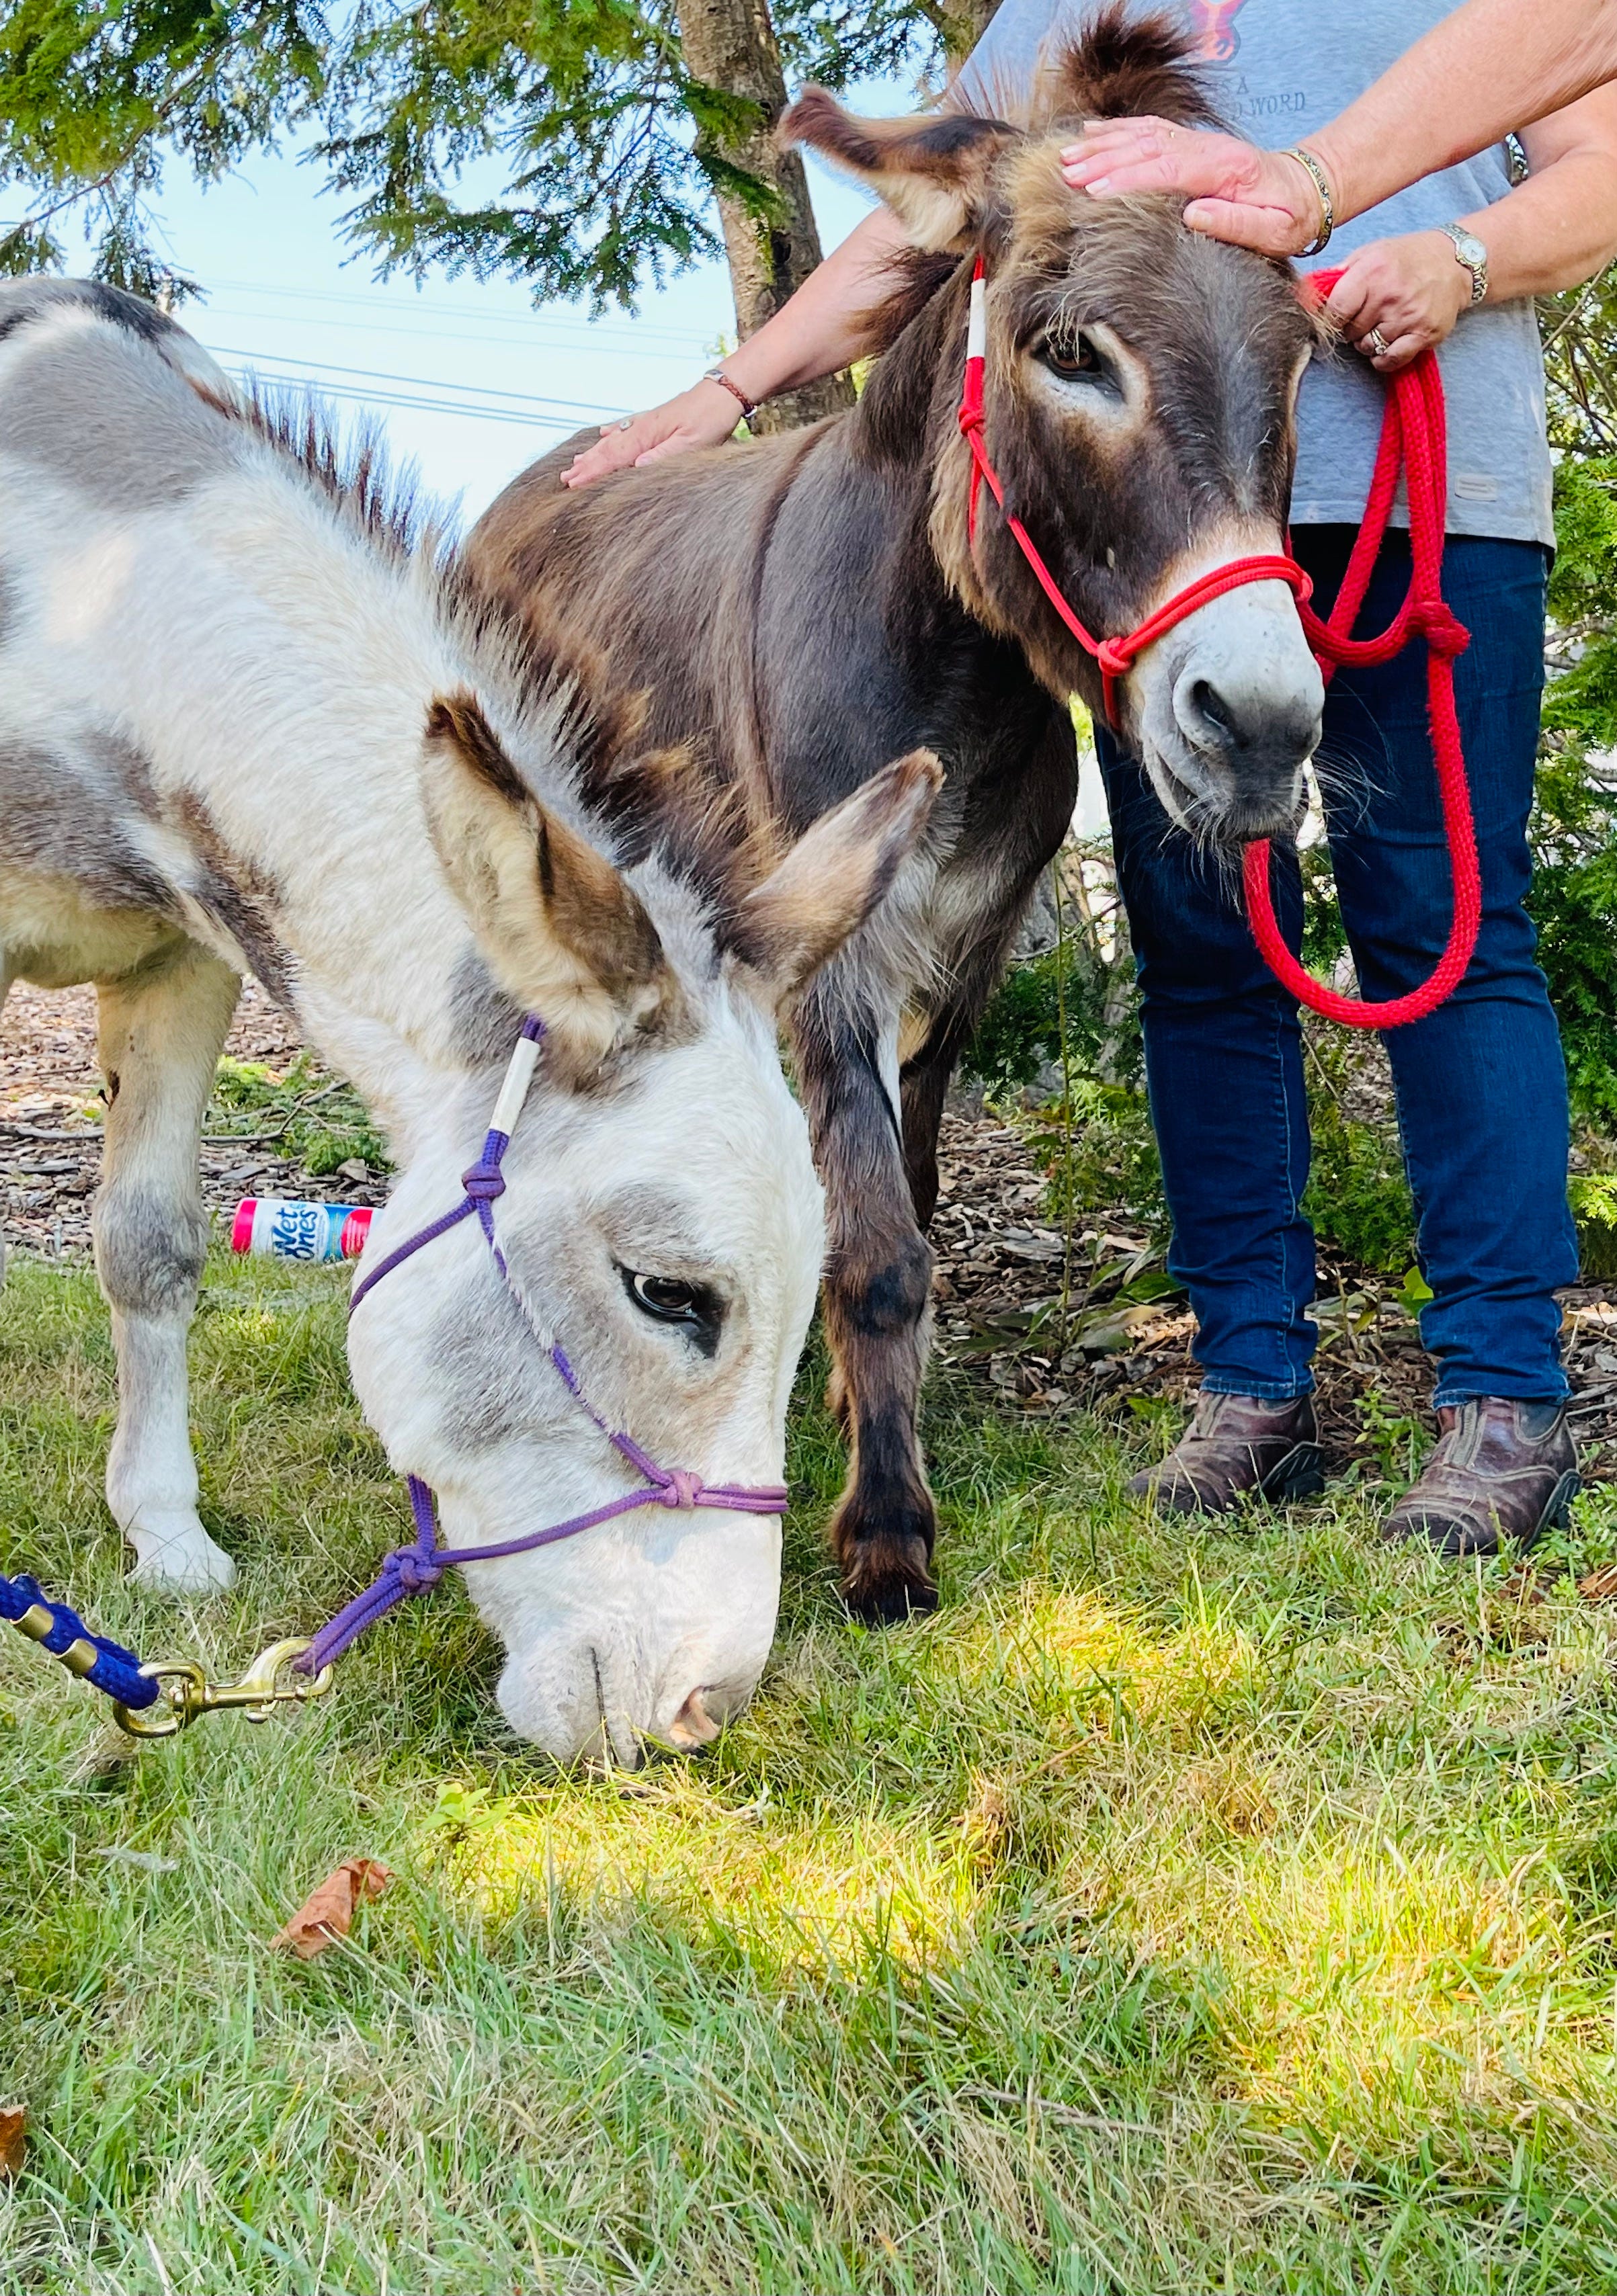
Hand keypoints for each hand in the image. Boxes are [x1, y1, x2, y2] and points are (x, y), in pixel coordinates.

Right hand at [561, 378, 744, 488]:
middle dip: (586, 466)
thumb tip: (637, 466)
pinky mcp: (655, 420)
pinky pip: (626, 429)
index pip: (613, 457)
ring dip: (594, 453)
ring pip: (613, 440)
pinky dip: (611, 435)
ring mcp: (646, 422)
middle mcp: (641, 428)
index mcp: (646, 435)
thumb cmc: (711, 420)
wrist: (723, 392)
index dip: (592, 472)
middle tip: (565, 480)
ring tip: (576, 464)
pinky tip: (604, 434)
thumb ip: (663, 456)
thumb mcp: (691, 444)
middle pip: (607, 449)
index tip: (573, 485)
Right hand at [1059, 116, 1321, 255]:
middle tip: (1068, 176)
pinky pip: (1149, 130)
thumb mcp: (1276, 230)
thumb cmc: (1290, 217)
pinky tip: (1091, 134)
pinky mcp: (1190, 144)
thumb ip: (1237, 223)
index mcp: (1225, 169)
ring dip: (1103, 146)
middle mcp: (1207, 148)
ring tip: (1067, 158)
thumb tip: (1194, 214)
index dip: (1129, 180)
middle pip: (1147, 148)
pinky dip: (1117, 131)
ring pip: (1143, 136)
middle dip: (1104, 161)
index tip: (1095, 192)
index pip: (1167, 171)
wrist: (1308, 189)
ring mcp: (1197, 142)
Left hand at [1322, 231, 1472, 371]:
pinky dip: (1383, 358)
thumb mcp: (1371, 253)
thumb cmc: (1406, 258)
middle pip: (1350, 331)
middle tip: (1365, 317)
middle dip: (1351, 328)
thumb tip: (1308, 294)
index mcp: (1372, 272)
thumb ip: (1341, 274)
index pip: (1335, 310)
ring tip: (1380, 325)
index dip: (1331, 319)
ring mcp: (1408, 316)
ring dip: (1368, 342)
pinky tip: (1385, 345)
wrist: (1455, 263)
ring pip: (1367, 347)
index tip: (1337, 317)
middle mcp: (1390, 295)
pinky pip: (1390, 360)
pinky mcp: (1425, 334)